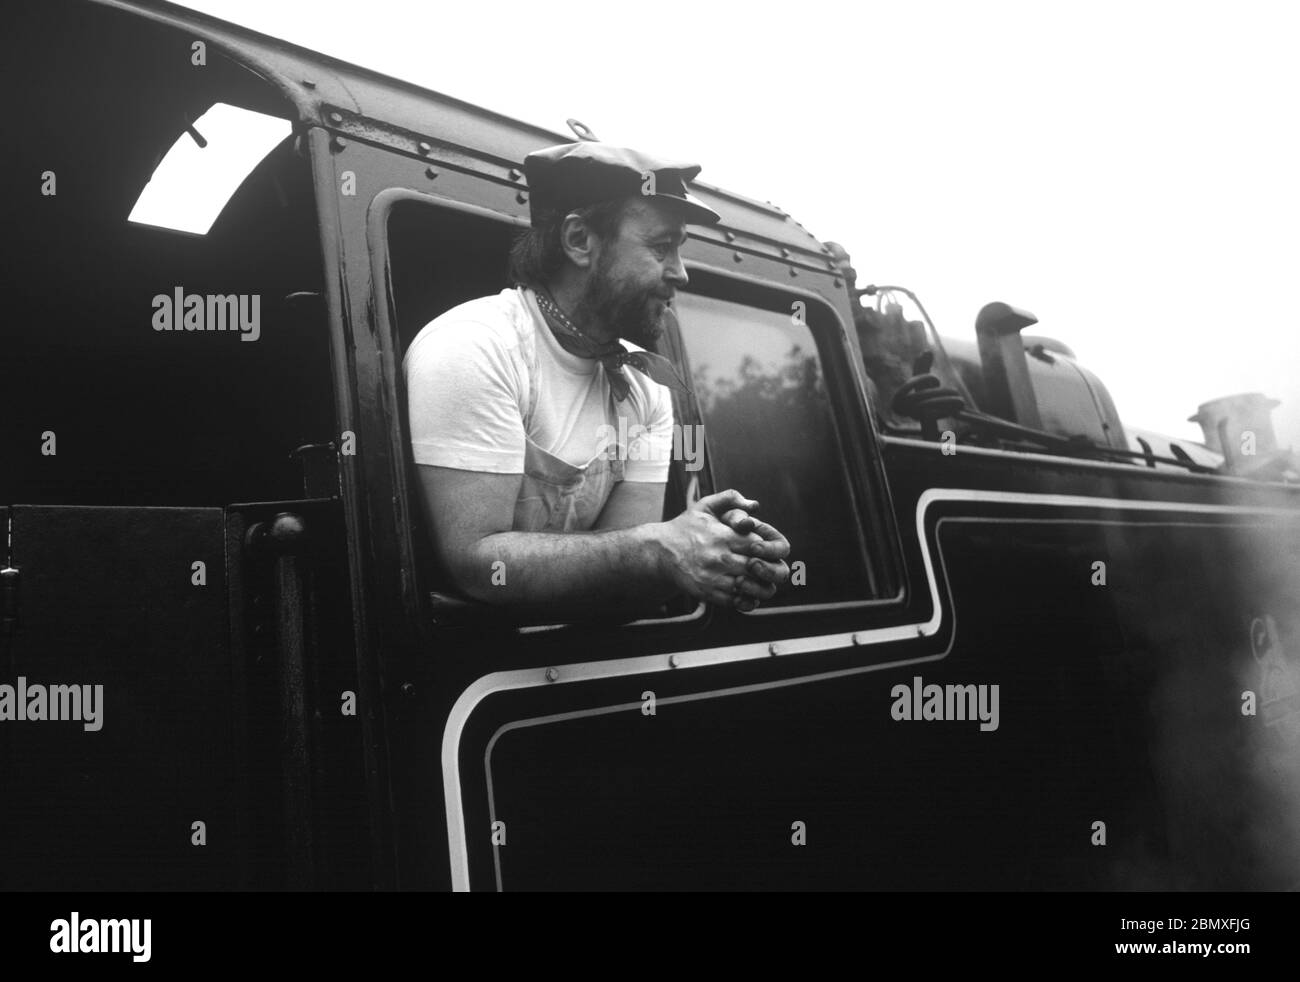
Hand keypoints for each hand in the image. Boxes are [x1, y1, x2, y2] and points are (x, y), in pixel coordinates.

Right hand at [657, 489, 788, 609]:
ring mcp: (714, 577)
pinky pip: (735, 602)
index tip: (773, 553)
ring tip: (767, 585)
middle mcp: (720, 557)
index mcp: (724, 536)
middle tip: (777, 571)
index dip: (772, 551)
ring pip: (749, 588)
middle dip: (773, 571)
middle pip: (759, 569)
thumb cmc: (686, 527)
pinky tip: (751, 595)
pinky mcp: (708, 593)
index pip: (760, 546)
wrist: (660, 552)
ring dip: (763, 588)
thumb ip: (730, 498)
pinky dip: (748, 601)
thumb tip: (755, 505)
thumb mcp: (705, 506)